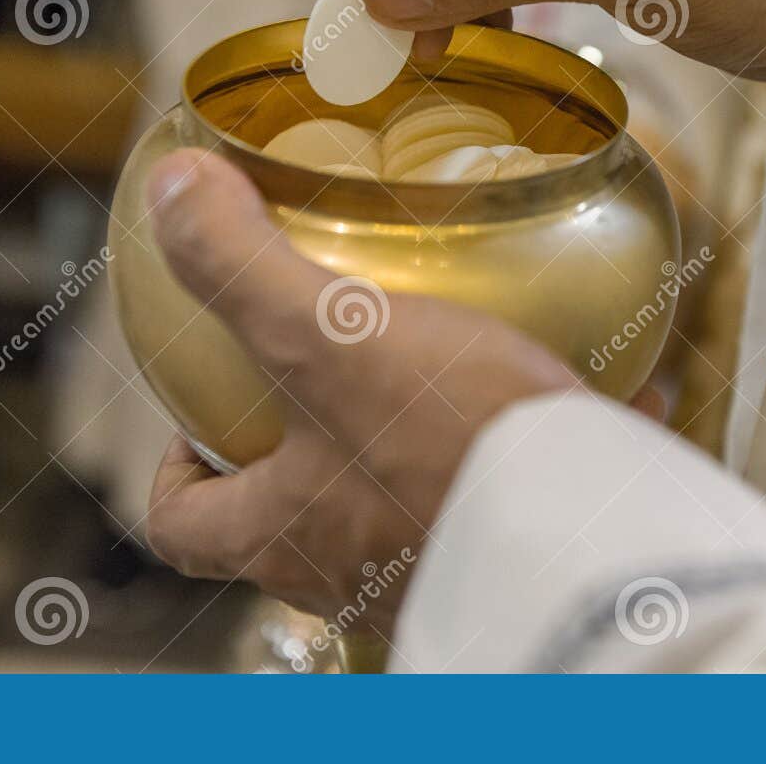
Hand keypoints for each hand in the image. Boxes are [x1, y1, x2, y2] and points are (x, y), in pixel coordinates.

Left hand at [142, 148, 583, 628]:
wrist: (592, 540)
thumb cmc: (453, 449)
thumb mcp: (328, 338)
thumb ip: (240, 264)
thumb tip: (173, 189)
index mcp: (285, 533)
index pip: (184, 529)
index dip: (174, 476)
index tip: (196, 423)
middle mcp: (353, 576)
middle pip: (294, 528)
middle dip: (301, 457)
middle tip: (325, 378)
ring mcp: (441, 576)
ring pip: (405, 517)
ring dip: (416, 456)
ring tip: (455, 378)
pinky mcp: (524, 560)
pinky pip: (522, 502)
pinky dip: (540, 454)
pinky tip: (589, 393)